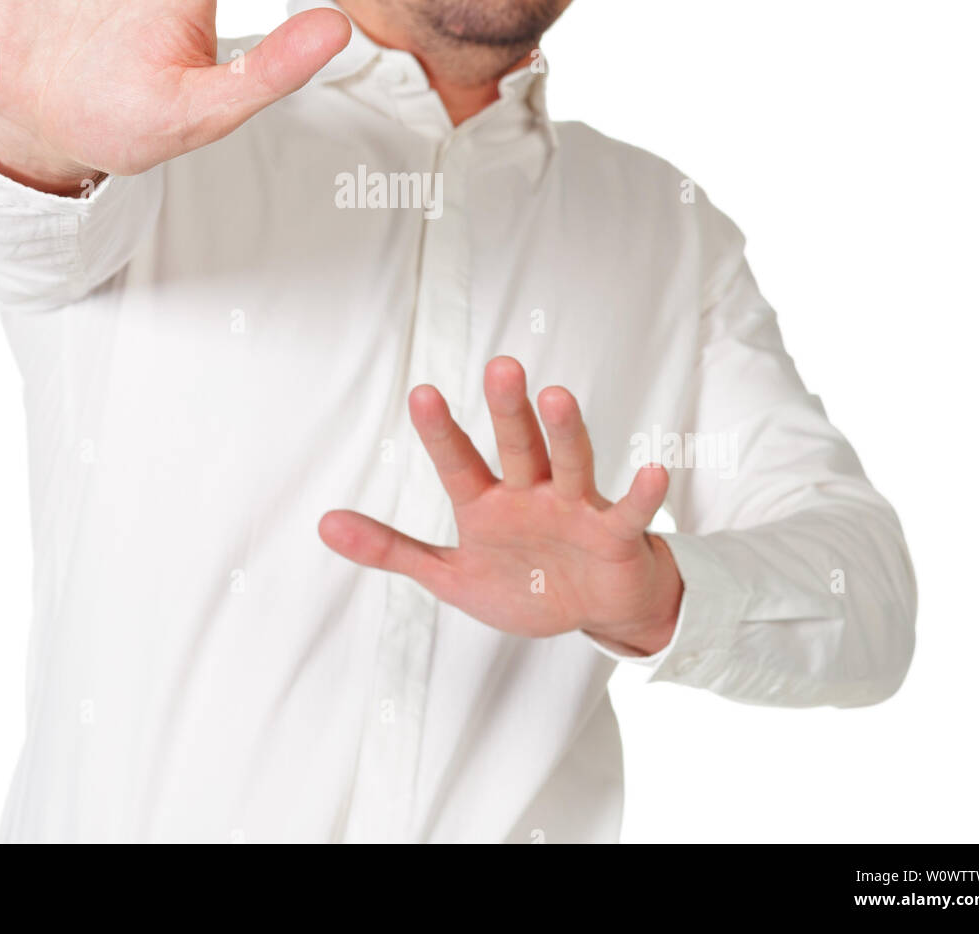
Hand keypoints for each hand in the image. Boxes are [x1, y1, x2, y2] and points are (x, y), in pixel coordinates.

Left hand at [318, 356, 683, 653]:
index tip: (423, 393)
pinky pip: (629, 512)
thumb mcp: (451, 575)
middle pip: (518, 445)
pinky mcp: (614, 535)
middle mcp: (530, 493)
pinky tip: (654, 470)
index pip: (459, 462)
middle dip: (509, 409)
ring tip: (556, 395)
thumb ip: (392, 549)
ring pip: (569, 463)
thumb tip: (324, 523)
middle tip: (500, 366)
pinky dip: (643, 493)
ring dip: (565, 431)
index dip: (442, 432)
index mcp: (486, 503)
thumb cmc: (524, 585)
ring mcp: (574, 509)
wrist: (594, 613)